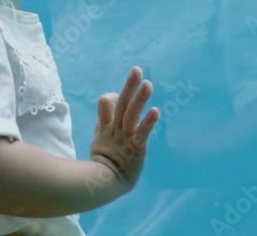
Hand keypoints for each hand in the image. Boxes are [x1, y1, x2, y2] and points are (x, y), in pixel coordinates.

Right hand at [89, 66, 159, 192]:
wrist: (105, 186)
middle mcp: (115, 130)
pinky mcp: (134, 149)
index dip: (114, 96)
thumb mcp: (100, 138)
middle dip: (129, 86)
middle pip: (121, 104)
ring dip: (139, 99)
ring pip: (130, 115)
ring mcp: (124, 139)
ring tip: (148, 84)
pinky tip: (156, 111)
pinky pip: (141, 134)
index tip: (116, 95)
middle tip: (137, 69)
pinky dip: (148, 122)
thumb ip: (104, 119)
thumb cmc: (105, 163)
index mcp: (106, 126)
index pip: (109, 103)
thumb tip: (106, 100)